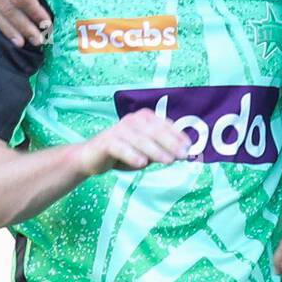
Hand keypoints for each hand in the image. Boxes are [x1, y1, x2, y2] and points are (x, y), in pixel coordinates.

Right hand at [76, 109, 191, 176]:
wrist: (92, 157)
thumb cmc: (125, 152)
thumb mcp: (147, 151)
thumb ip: (163, 150)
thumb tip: (185, 154)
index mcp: (145, 118)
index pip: (165, 125)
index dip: (178, 136)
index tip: (189, 148)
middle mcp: (133, 120)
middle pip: (155, 131)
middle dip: (171, 143)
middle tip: (183, 156)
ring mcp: (119, 130)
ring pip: (141, 140)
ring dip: (156, 151)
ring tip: (168, 161)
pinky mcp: (107, 141)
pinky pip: (121, 147)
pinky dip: (132, 155)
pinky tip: (142, 164)